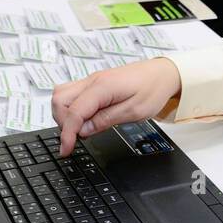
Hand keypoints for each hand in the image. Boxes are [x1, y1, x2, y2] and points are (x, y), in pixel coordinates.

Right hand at [52, 57, 180, 156]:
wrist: (162, 73)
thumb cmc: (152, 89)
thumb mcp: (134, 112)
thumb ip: (105, 120)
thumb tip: (82, 131)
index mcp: (102, 87)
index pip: (74, 112)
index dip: (67, 134)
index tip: (66, 150)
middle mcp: (92, 80)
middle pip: (59, 101)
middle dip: (63, 123)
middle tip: (76, 138)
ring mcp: (91, 80)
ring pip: (61, 95)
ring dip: (64, 115)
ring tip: (81, 129)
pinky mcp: (92, 83)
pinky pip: (70, 93)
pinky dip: (70, 108)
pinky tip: (84, 119)